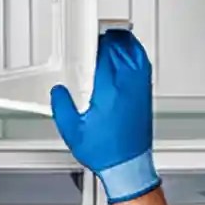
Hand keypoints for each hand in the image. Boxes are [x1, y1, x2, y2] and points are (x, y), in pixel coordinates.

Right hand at [51, 29, 159, 203]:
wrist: (129, 167)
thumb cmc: (106, 152)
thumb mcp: (73, 130)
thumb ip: (62, 106)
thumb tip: (58, 92)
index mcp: (109, 90)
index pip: (104, 53)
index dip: (95, 41)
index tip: (88, 38)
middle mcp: (128, 86)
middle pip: (121, 47)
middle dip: (108, 39)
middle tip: (97, 37)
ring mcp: (140, 88)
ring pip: (135, 52)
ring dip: (123, 42)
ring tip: (112, 39)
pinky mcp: (146, 94)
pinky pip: (143, 63)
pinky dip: (135, 53)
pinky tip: (128, 54)